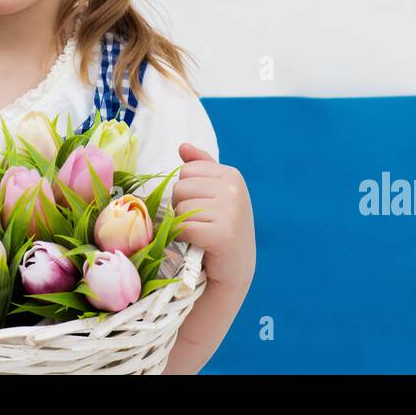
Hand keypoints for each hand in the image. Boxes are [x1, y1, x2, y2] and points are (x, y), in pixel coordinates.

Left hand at [169, 143, 255, 292]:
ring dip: (183, 224)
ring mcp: (230, 210)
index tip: (203, 206)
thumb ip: (201, 167)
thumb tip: (183, 146)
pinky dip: (184, 238)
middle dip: (182, 206)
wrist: (235, 268)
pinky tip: (199, 244)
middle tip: (200, 222)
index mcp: (231, 174)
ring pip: (180, 208)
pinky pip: (183, 227)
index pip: (186, 170)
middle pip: (180, 187)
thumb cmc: (221, 227)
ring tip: (201, 233)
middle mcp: (234, 189)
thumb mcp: (214, 193)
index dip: (186, 191)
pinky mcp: (222, 234)